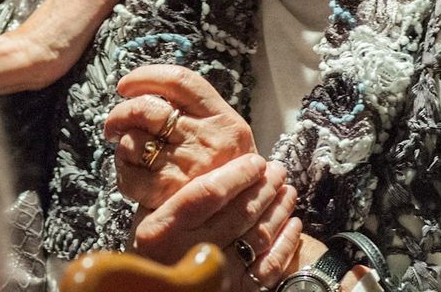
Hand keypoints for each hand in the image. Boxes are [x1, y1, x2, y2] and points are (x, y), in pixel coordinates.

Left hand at [105, 64, 255, 209]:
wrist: (241, 223)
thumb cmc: (223, 173)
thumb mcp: (224, 136)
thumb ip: (194, 112)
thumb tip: (144, 90)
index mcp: (223, 118)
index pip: (180, 80)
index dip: (146, 76)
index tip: (126, 85)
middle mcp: (209, 139)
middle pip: (147, 109)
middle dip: (121, 113)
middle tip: (114, 123)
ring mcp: (190, 168)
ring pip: (134, 140)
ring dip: (122, 144)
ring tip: (129, 151)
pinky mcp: (171, 195)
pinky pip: (129, 175)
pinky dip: (122, 170)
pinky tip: (130, 171)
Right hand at [132, 155, 301, 286]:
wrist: (155, 291)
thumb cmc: (153, 250)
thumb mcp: (148, 218)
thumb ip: (175, 195)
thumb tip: (218, 163)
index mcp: (163, 229)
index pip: (209, 193)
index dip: (238, 174)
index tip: (255, 161)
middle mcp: (189, 251)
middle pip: (239, 213)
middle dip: (264, 187)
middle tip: (277, 170)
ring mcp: (215, 275)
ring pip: (258, 237)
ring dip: (278, 211)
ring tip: (287, 191)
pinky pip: (269, 268)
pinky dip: (285, 244)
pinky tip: (293, 225)